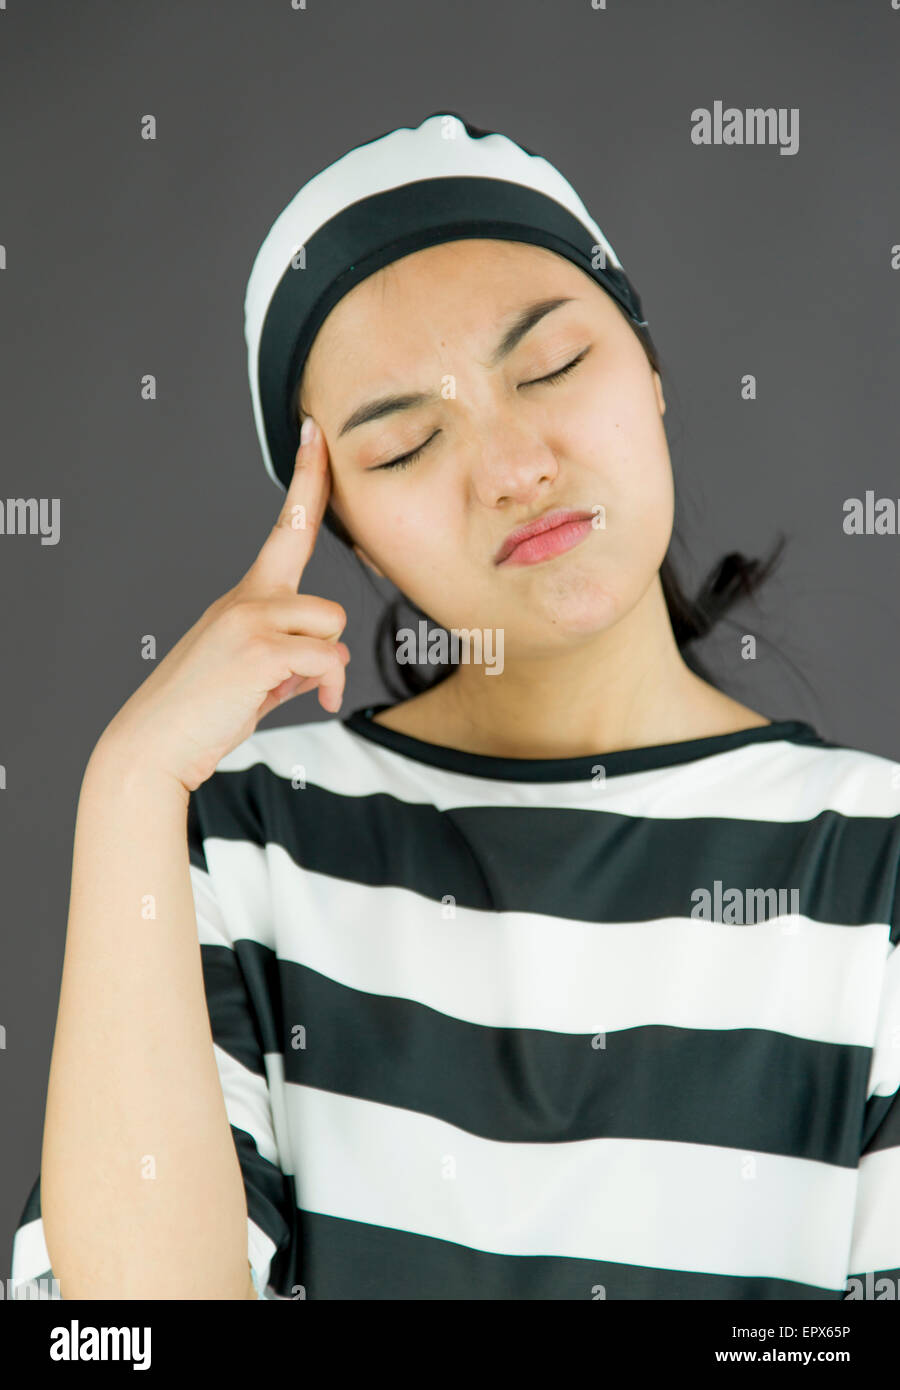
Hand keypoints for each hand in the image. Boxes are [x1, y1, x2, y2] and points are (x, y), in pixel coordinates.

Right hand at [98, 418, 350, 792]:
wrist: (154, 743)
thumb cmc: (202, 712)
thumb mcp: (255, 675)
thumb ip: (291, 658)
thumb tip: (326, 668)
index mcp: (246, 595)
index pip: (288, 526)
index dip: (308, 478)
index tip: (317, 432)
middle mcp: (248, 598)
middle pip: (329, 605)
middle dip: (321, 648)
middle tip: (295, 677)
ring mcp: (251, 619)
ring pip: (330, 630)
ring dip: (320, 671)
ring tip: (282, 694)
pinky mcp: (260, 650)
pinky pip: (326, 660)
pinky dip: (322, 688)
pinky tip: (290, 702)